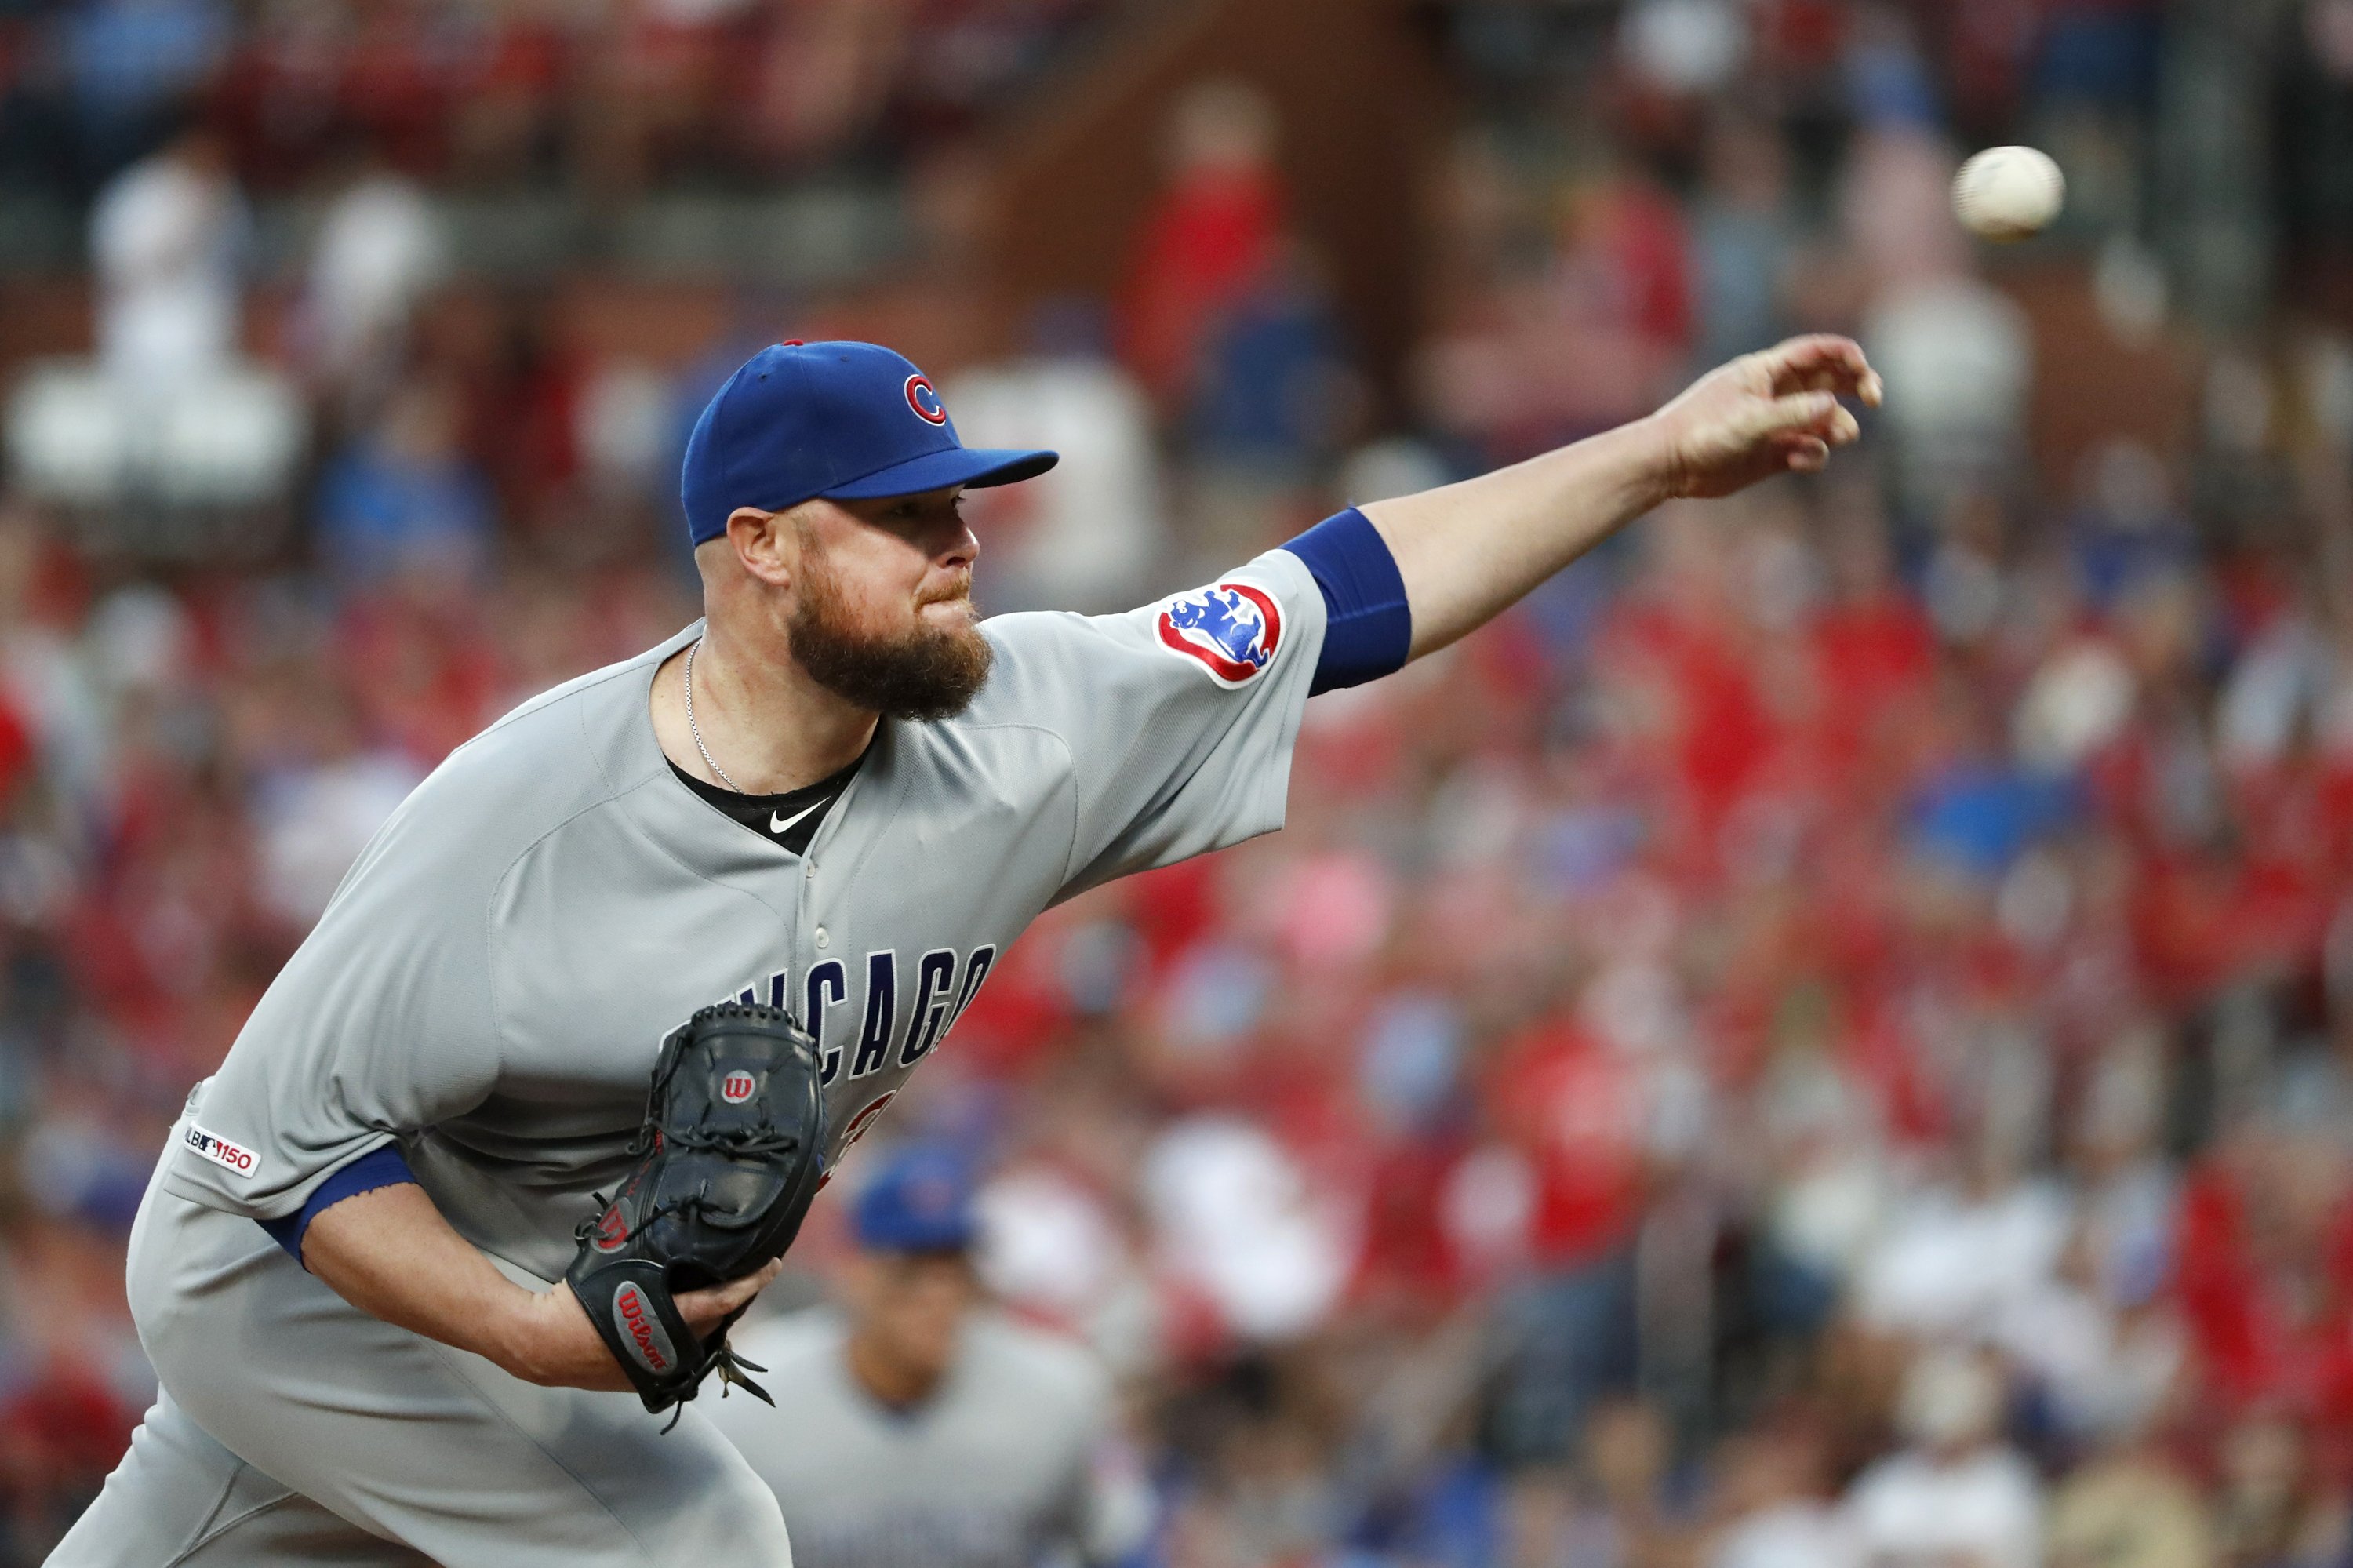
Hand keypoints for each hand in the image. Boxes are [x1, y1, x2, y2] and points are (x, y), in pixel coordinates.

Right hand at [496, 1258, 785, 1390]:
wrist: (540, 1345)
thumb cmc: (576, 1303)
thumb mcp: (616, 1270)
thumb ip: (649, 1262)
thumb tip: (673, 1240)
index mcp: (665, 1323)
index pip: (720, 1301)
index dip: (749, 1283)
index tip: (771, 1267)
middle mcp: (669, 1353)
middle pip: (716, 1325)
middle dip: (735, 1301)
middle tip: (748, 1273)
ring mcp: (657, 1370)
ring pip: (700, 1344)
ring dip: (714, 1320)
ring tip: (726, 1291)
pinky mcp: (643, 1379)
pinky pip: (679, 1354)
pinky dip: (690, 1335)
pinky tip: (691, 1317)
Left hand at [1644, 335, 1881, 499]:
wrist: (1669, 466)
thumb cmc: (1702, 432)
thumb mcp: (1750, 420)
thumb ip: (1792, 413)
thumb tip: (1832, 406)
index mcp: (1766, 371)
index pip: (1816, 352)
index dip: (1846, 356)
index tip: (1864, 372)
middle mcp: (1775, 394)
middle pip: (1829, 381)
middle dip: (1855, 386)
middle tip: (1873, 398)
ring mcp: (1776, 424)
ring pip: (1823, 420)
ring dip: (1838, 426)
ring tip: (1839, 437)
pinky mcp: (1773, 454)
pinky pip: (1809, 450)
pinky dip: (1813, 454)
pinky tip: (1799, 459)